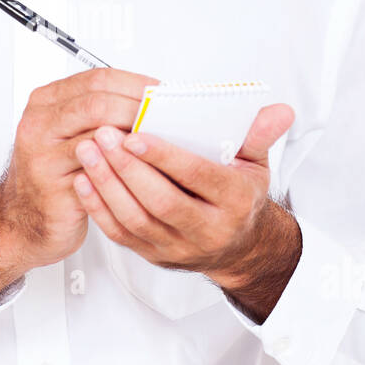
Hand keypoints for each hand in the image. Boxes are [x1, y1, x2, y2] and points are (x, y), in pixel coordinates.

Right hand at [0, 67, 156, 307]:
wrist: (20, 222)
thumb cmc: (51, 178)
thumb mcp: (69, 134)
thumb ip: (100, 116)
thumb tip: (151, 103)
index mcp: (46, 103)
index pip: (96, 79)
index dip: (135, 84)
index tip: (160, 93)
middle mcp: (39, 124)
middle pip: (97, 101)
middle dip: (139, 108)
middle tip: (167, 116)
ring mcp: (42, 156)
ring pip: (98, 134)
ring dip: (136, 137)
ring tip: (162, 140)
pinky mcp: (54, 187)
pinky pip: (98, 172)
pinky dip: (126, 167)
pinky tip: (146, 168)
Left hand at [72, 103, 299, 320]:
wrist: (237, 246)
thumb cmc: (240, 198)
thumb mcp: (255, 164)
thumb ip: (259, 134)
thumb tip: (280, 110)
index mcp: (234, 203)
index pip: (197, 177)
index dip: (165, 157)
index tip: (136, 134)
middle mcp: (207, 230)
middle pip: (161, 201)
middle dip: (127, 168)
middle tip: (104, 136)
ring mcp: (177, 246)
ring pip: (135, 219)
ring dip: (106, 184)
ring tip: (88, 151)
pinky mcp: (153, 254)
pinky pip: (120, 234)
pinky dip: (98, 207)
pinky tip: (84, 180)